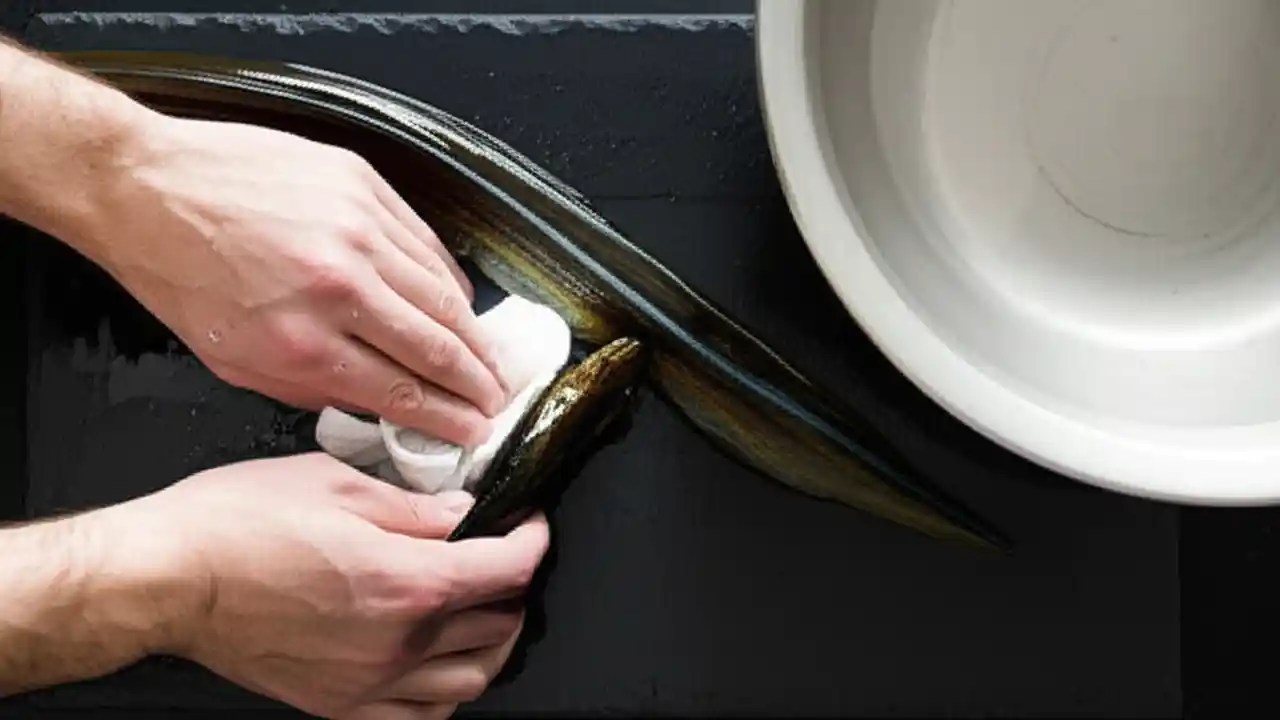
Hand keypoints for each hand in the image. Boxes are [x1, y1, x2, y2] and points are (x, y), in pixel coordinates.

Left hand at [76, 114, 506, 446]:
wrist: (146, 186)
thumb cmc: (180, 274)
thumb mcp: (236, 361)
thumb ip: (315, 387)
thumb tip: (381, 400)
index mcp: (303, 340)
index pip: (403, 391)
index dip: (448, 417)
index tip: (473, 429)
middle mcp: (339, 285)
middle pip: (438, 345)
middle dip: (478, 382)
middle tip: (497, 399)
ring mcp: (358, 228)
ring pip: (444, 293)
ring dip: (474, 334)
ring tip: (489, 359)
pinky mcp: (363, 186)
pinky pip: (427, 242)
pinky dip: (449, 279)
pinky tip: (458, 302)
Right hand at [128, 453, 548, 718]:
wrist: (169, 578)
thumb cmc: (239, 524)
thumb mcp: (338, 484)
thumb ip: (415, 505)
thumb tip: (464, 512)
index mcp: (406, 581)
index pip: (507, 568)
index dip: (531, 539)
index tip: (527, 522)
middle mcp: (398, 642)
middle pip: (499, 624)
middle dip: (514, 585)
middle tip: (502, 555)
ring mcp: (369, 682)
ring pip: (472, 679)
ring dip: (491, 641)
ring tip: (480, 609)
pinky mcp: (339, 705)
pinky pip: (422, 717)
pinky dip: (447, 691)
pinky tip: (439, 662)